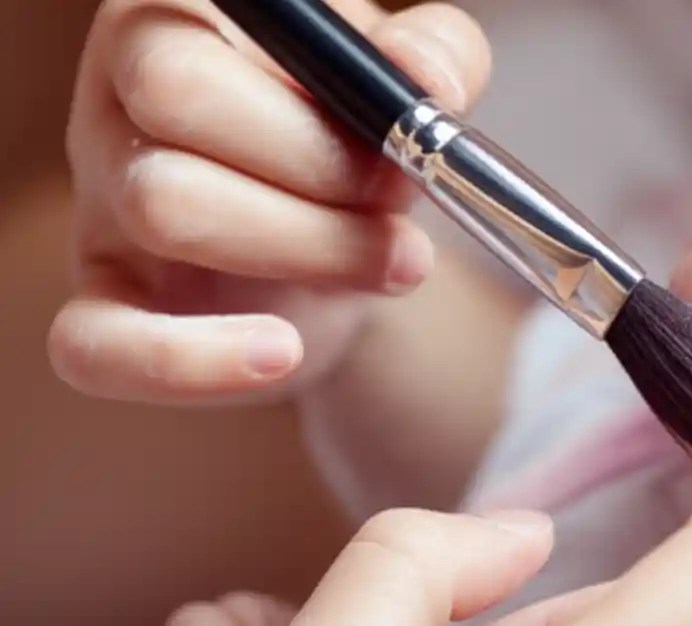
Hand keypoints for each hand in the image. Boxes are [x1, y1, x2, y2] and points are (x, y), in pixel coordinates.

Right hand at [51, 0, 489, 403]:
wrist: (348, 254)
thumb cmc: (359, 151)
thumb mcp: (407, 88)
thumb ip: (433, 58)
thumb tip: (428, 83)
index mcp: (186, 14)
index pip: (207, 16)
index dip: (316, 84)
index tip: (399, 132)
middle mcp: (120, 95)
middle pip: (179, 98)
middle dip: (319, 164)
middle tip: (400, 201)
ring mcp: (103, 202)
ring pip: (167, 207)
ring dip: (309, 248)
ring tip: (392, 263)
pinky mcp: (107, 301)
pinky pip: (96, 344)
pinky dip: (190, 362)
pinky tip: (279, 355)